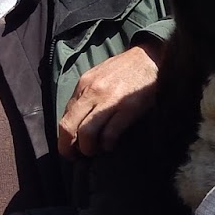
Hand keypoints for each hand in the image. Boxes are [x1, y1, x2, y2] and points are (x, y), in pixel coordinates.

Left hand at [57, 40, 162, 157]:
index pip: (64, 116)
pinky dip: (107, 144)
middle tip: (76, 157)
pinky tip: (110, 145)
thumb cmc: (125, 69)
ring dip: (88, 148)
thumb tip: (78, 120)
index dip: (64, 137)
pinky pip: (110, 133)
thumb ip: (87, 95)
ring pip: (86, 133)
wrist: (151, 58)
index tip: (69, 147)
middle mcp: (92, 92)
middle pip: (69, 127)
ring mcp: (109, 100)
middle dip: (68, 148)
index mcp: (84, 85)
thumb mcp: (99, 76)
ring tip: (94, 152)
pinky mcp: (128, 108)